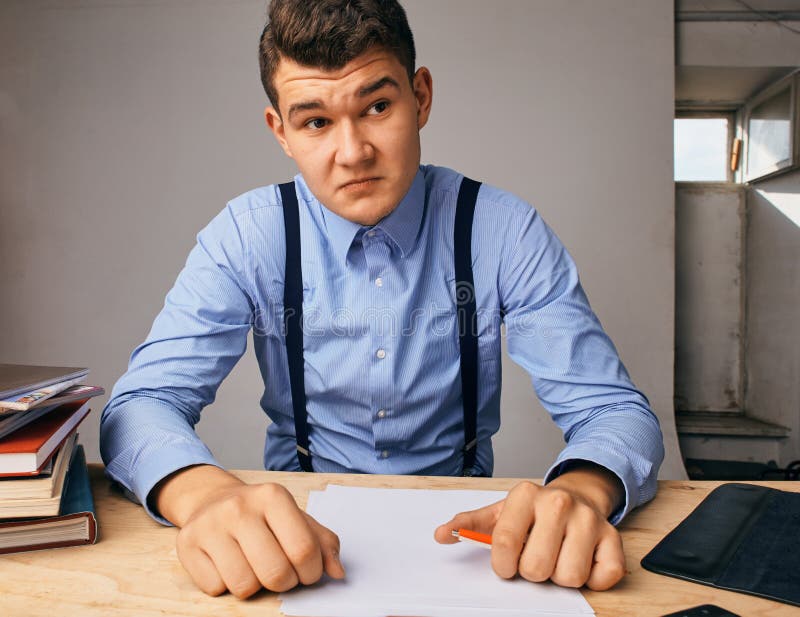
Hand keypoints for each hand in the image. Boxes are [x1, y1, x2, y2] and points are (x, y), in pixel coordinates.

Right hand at [174, 481, 344, 597]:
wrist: (211, 500)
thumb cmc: (260, 515)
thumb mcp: (296, 519)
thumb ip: (323, 543)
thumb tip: (338, 572)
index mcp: (273, 496)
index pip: (304, 550)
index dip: (310, 572)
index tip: (306, 571)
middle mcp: (239, 507)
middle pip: (275, 573)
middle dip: (284, 583)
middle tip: (280, 573)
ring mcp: (211, 525)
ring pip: (244, 586)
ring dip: (254, 586)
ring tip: (253, 567)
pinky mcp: (187, 544)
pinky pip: (216, 588)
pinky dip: (225, 585)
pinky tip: (227, 564)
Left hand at [434, 473, 624, 589]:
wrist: (576, 496)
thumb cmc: (533, 513)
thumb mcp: (498, 513)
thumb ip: (468, 525)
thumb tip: (441, 534)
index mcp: (525, 495)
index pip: (504, 543)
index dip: (503, 564)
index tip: (507, 563)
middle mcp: (558, 502)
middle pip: (536, 567)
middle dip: (532, 571)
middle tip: (536, 556)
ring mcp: (588, 519)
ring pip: (568, 577)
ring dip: (560, 576)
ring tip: (557, 556)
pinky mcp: (613, 537)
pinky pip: (603, 578)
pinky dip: (592, 580)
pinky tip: (583, 560)